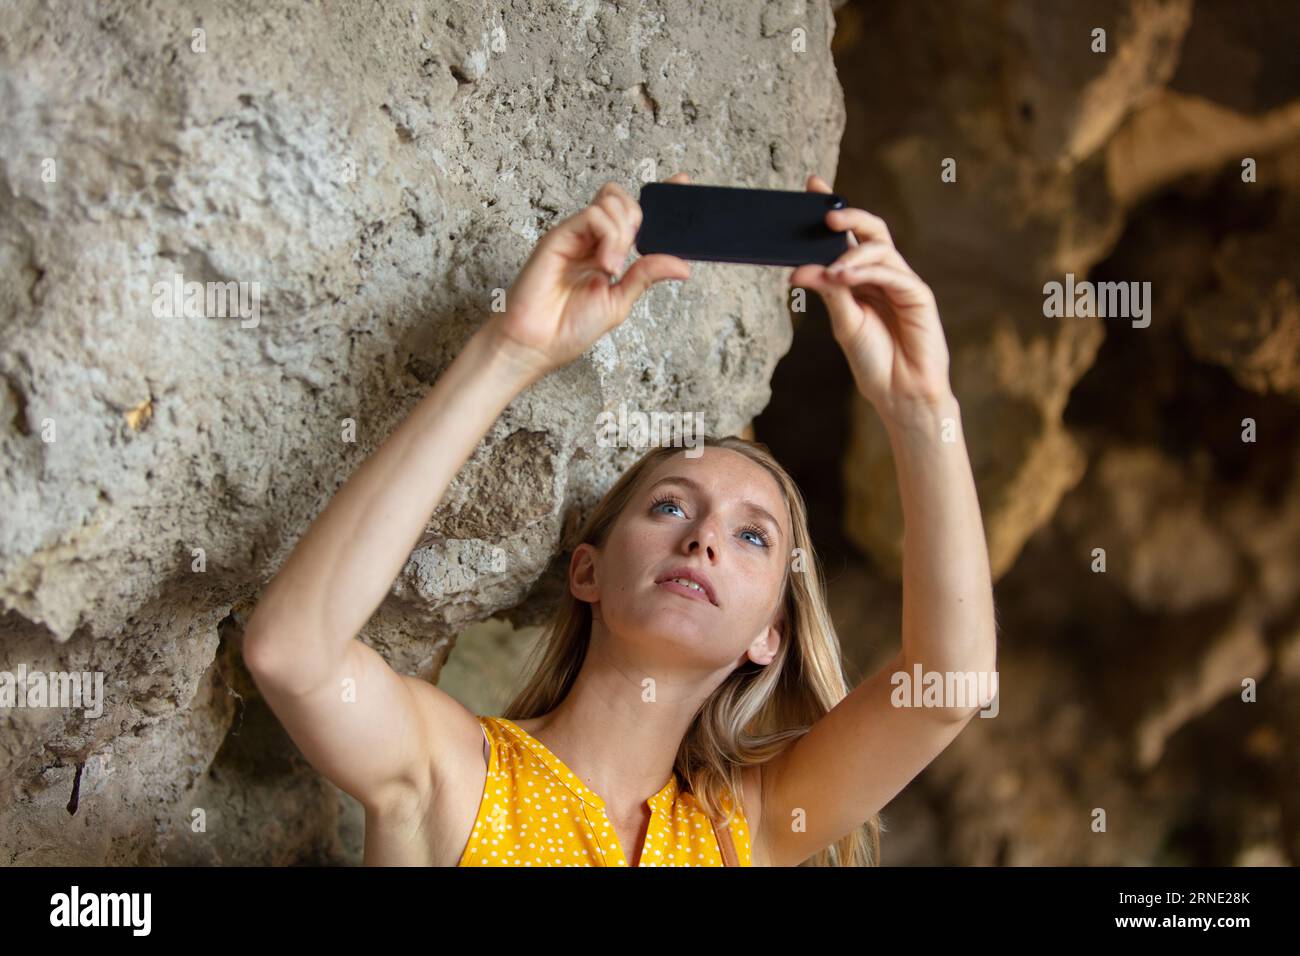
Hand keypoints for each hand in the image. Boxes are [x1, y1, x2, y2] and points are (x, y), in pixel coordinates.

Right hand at [488, 173, 692, 381]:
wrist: (538, 343)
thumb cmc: (570, 327)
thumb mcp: (620, 302)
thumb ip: (646, 276)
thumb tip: (683, 265)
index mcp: (611, 253)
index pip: (638, 214)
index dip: (660, 196)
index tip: (682, 181)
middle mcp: (594, 240)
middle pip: (625, 200)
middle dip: (639, 220)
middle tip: (633, 255)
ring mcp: (577, 235)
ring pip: (612, 201)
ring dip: (622, 232)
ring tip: (613, 267)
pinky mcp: (561, 235)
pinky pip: (593, 215)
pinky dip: (608, 236)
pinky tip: (604, 264)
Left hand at [789, 174, 952, 418]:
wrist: (901, 393)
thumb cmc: (874, 360)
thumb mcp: (843, 322)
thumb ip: (827, 292)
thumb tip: (799, 268)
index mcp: (863, 278)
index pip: (848, 235)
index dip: (833, 209)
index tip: (811, 185)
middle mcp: (883, 274)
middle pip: (870, 231)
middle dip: (849, 215)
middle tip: (824, 213)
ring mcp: (903, 283)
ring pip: (881, 249)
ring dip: (852, 253)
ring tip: (830, 266)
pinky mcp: (919, 296)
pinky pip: (893, 274)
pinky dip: (868, 272)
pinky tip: (845, 277)